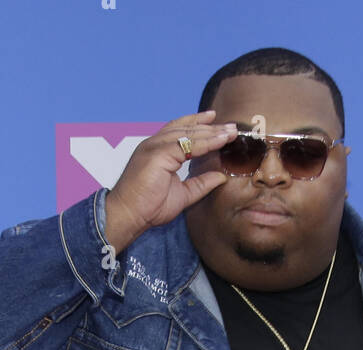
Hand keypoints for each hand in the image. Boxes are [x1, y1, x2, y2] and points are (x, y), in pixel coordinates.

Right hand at [104, 111, 237, 249]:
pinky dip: (205, 142)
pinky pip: (186, 144)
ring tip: (230, 132)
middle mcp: (155, 143)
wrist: (129, 215)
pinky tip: (220, 141)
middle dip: (211, 127)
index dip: (200, 125)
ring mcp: (155, 146)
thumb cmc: (148, 207)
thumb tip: (221, 177)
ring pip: (188, 133)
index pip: (181, 131)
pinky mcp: (157, 153)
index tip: (218, 122)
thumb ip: (200, 184)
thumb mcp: (183, 194)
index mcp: (158, 150)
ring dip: (211, 132)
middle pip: (187, 129)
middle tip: (233, 127)